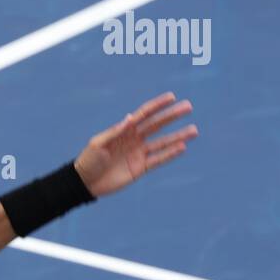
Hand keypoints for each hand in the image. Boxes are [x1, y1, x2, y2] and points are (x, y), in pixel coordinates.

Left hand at [74, 92, 197, 197]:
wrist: (85, 183)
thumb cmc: (88, 160)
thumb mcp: (98, 144)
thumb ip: (115, 132)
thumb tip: (131, 118)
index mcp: (123, 130)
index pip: (143, 114)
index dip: (157, 105)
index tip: (172, 97)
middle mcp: (134, 139)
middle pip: (157, 125)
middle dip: (172, 116)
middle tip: (188, 107)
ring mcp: (138, 154)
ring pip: (162, 142)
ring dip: (178, 136)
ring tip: (194, 130)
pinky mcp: (140, 168)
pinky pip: (158, 160)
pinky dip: (170, 154)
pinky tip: (182, 147)